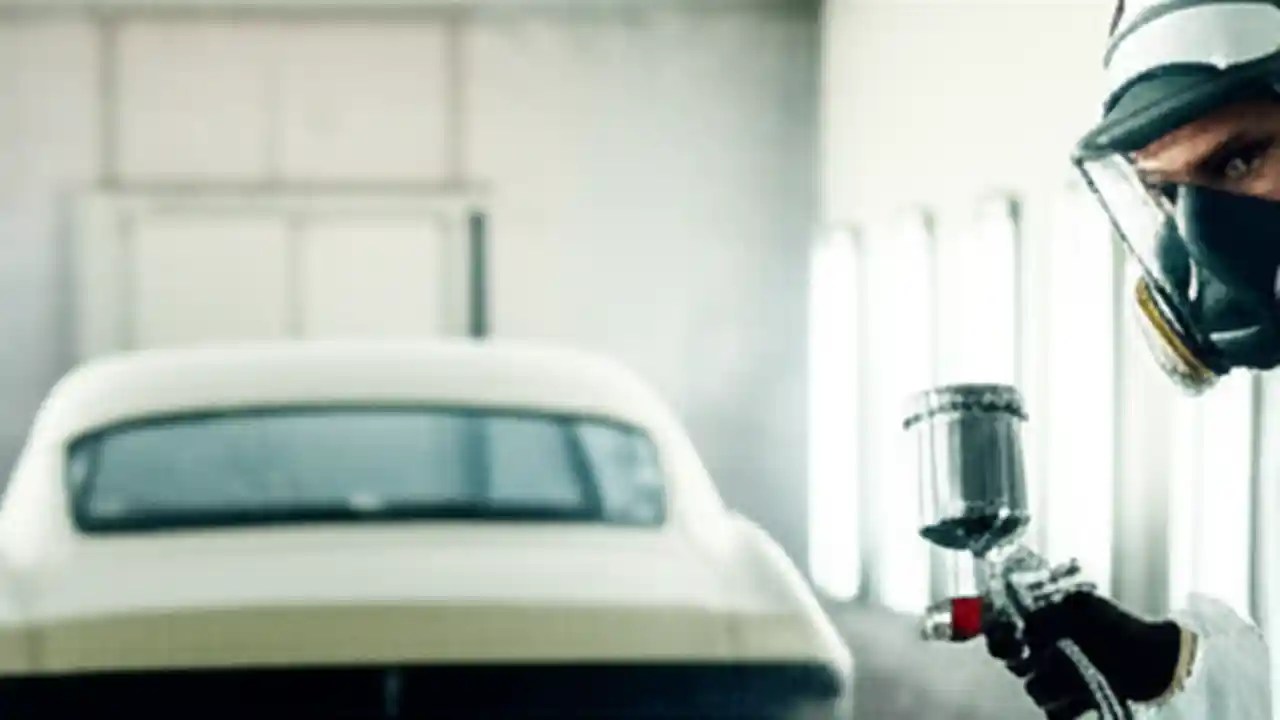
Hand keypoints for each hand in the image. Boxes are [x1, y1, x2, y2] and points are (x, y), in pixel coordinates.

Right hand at [983, 592, 1182, 718]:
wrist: (1158, 664)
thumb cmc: (1121, 630)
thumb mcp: (1084, 610)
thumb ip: (1047, 616)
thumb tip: (1021, 627)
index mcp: (1045, 619)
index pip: (1002, 627)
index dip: (1000, 636)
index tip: (1016, 643)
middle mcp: (1045, 647)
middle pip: (1013, 661)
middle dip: (1033, 663)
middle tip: (1051, 659)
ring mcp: (1058, 676)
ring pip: (1034, 688)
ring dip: (1056, 686)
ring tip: (1081, 681)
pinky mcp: (1071, 702)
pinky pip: (1054, 713)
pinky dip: (1068, 709)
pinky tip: (1086, 699)